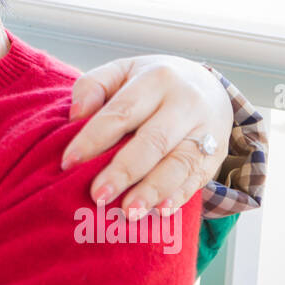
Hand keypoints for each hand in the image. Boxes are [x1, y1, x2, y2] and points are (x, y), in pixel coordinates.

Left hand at [61, 55, 232, 219]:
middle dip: (123, 171)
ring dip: (153, 190)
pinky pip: (198, 178)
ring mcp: (206, 130)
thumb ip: (94, 85)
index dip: (93, 138)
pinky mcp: (216, 154)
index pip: (121, 111)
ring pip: (179, 163)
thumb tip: (75, 115)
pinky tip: (160, 213)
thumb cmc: (151, 83)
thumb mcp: (123, 71)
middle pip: (152, 141)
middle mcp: (186, 103)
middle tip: (97, 195)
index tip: (68, 162)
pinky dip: (179, 196)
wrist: (207, 86)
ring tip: (129, 212)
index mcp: (157, 78)